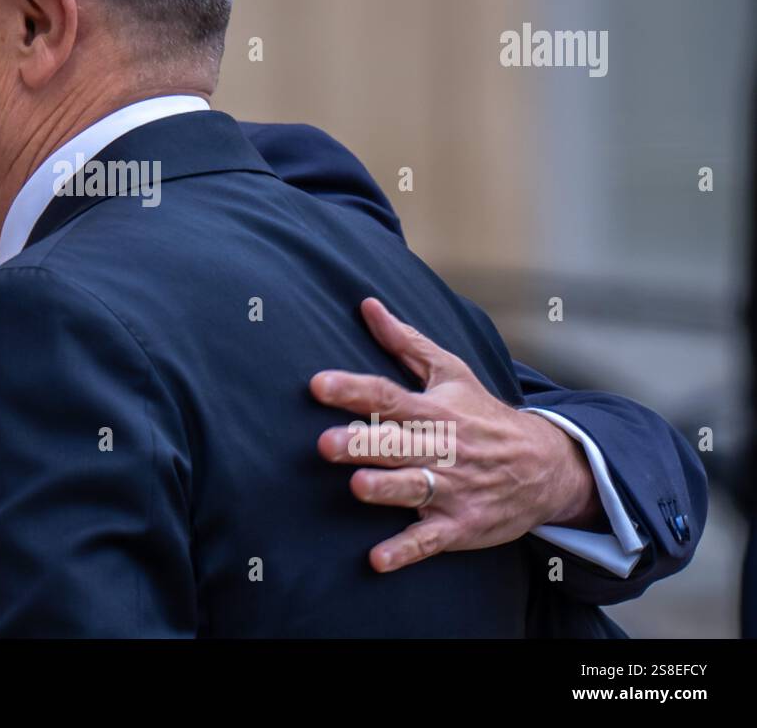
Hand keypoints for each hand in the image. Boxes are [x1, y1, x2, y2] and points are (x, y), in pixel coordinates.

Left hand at [311, 297, 599, 573]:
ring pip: (413, 488)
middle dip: (361, 443)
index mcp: (433, 410)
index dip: (352, 390)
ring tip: (357, 486)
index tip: (318, 384)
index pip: (387, 395)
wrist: (546, 466)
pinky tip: (378, 560)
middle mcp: (439, 448)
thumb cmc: (484, 415)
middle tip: (324, 443)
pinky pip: (429, 541)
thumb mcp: (451, 372)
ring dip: (386, 488)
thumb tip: (366, 304)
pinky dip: (405, 551)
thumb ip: (405, 342)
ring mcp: (451, 488)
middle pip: (394, 443)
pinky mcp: (458, 525)